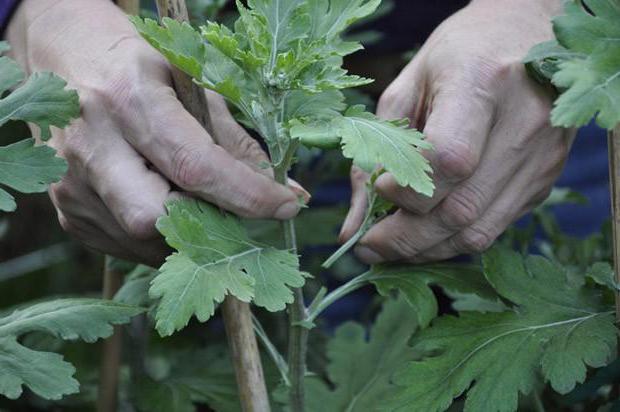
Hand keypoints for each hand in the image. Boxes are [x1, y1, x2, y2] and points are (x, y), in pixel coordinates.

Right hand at [7, 0, 304, 265]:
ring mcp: (69, 184)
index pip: (194, 165)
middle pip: (157, 218)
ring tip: (207, 208)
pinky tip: (172, 209)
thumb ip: (239, 144)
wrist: (67, 59)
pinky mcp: (66, 211)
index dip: (246, 195)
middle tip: (240, 215)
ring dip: (191, 236)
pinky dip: (163, 238)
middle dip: (210, 225)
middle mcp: (90, 146)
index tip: (285, 206)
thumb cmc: (142, 69)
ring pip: (143, 241)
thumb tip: (290, 196)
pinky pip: (127, 246)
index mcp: (127, 98)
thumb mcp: (195, 87)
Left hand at [340, 0, 574, 263]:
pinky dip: (452, 240)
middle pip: (461, 208)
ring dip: (426, 249)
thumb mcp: (405, 89)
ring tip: (391, 246)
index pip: (448, 157)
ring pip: (479, 230)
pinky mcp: (546, 178)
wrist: (525, 34)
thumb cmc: (456, 56)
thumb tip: (352, 226)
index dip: (405, 190)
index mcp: (482, 81)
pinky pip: (494, 227)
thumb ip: (375, 155)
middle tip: (368, 246)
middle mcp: (524, 122)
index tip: (378, 192)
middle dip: (404, 239)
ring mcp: (542, 155)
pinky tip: (426, 234)